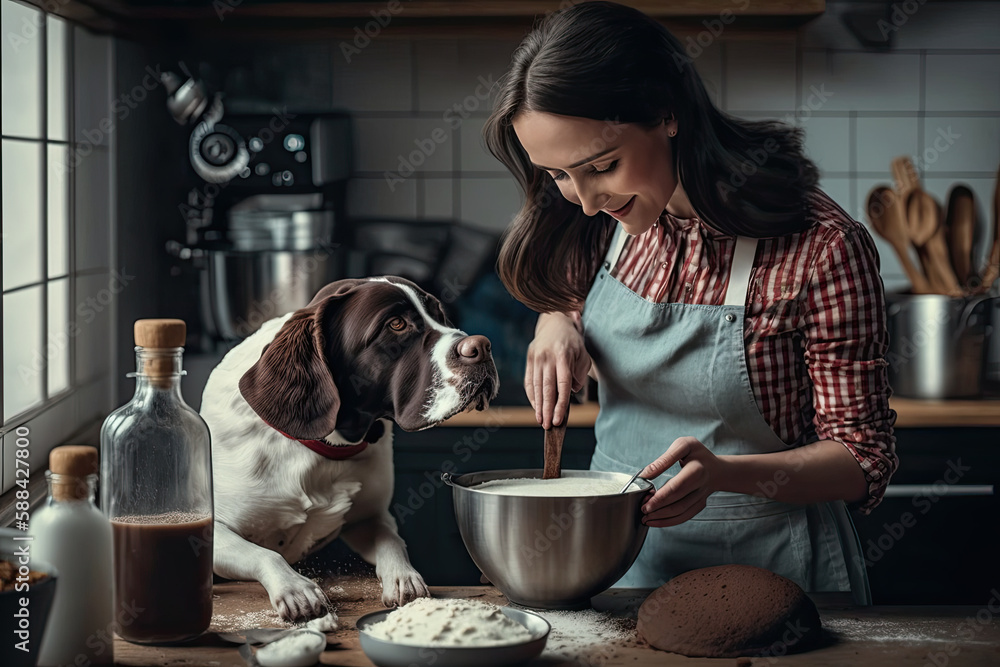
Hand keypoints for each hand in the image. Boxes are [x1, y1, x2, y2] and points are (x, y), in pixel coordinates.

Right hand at [525, 311, 590, 428]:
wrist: (554, 321)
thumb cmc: (572, 341)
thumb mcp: (583, 354)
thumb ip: (580, 373)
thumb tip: (572, 391)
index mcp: (562, 355)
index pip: (562, 385)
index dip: (561, 404)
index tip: (559, 420)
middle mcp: (547, 357)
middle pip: (547, 388)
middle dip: (547, 409)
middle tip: (548, 426)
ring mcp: (536, 357)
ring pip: (536, 386)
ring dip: (538, 406)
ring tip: (541, 420)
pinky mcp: (529, 359)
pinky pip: (529, 381)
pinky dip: (532, 396)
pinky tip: (536, 407)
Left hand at [639, 437, 725, 526]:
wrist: (717, 468)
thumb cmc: (697, 453)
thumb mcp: (683, 446)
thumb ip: (664, 459)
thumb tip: (645, 474)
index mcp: (697, 469)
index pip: (677, 486)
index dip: (660, 496)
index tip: (645, 500)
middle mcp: (701, 485)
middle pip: (678, 502)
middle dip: (658, 508)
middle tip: (643, 509)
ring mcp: (701, 497)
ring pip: (681, 512)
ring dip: (662, 517)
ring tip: (646, 518)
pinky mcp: (699, 505)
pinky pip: (685, 516)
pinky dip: (670, 521)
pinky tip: (656, 521)